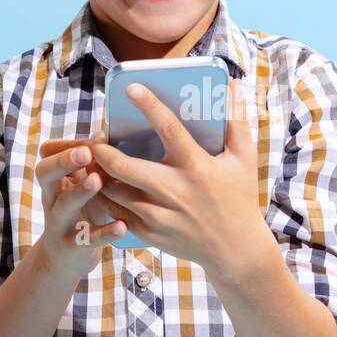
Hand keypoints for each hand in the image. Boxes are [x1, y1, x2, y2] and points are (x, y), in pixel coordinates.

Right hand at [34, 135, 124, 277]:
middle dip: (64, 161)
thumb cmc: (80, 213)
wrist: (64, 260)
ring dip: (80, 191)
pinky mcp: (72, 246)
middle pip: (45, 174)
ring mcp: (59, 222)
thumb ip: (91, 164)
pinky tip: (121, 225)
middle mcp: (52, 198)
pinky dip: (104, 232)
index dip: (67, 146)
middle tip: (86, 153)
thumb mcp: (82, 187)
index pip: (48, 155)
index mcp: (55, 181)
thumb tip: (102, 134)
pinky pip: (87, 238)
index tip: (91, 141)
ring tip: (97, 180)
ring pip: (64, 205)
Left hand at [89, 76, 268, 271]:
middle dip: (102, 150)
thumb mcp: (243, 159)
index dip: (149, 106)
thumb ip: (236, 121)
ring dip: (98, 174)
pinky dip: (104, 198)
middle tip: (95, 138)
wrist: (235, 250)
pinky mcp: (150, 233)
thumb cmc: (239, 198)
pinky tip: (101, 187)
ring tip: (93, 161)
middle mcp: (175, 191)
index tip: (131, 88)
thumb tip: (234, 86)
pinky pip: (116, 213)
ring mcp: (159, 215)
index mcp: (197, 167)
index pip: (169, 129)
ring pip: (113, 191)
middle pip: (124, 166)